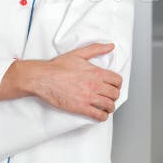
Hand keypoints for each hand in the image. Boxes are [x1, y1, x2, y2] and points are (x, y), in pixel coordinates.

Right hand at [0, 43, 121, 120]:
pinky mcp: (81, 108)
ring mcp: (89, 97)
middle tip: (110, 97)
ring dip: (110, 107)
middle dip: (114, 96)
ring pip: (109, 105)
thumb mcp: (79, 53)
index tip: (115, 86)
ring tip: (107, 107)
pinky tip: (101, 114)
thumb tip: (111, 46)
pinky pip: (98, 115)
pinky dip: (103, 116)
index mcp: (96, 72)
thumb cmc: (58, 66)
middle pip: (115, 94)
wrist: (44, 78)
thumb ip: (97, 49)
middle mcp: (95, 85)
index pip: (117, 80)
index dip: (118, 84)